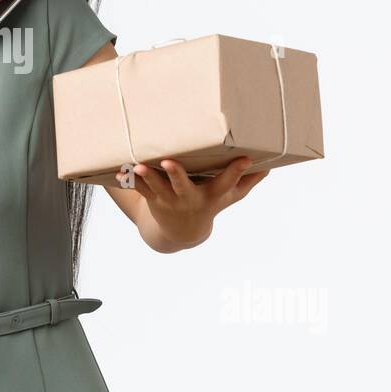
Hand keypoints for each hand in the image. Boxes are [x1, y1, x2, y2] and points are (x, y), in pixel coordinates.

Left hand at [115, 156, 268, 250]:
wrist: (182, 232)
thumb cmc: (210, 205)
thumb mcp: (231, 197)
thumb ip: (248, 181)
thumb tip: (270, 164)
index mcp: (213, 195)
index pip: (228, 182)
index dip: (237, 171)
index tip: (246, 159)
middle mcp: (190, 198)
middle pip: (183, 185)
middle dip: (176, 174)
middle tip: (169, 162)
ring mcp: (170, 200)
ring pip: (157, 187)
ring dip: (147, 177)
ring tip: (138, 165)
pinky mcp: (153, 198)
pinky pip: (140, 189)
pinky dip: (130, 180)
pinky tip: (120, 172)